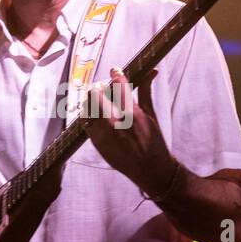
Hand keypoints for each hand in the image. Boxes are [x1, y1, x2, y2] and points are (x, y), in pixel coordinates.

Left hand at [84, 67, 174, 189]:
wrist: (150, 171)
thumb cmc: (154, 142)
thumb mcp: (152, 115)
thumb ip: (145, 91)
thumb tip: (150, 71)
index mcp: (132, 114)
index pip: (117, 84)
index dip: (115, 73)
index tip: (115, 70)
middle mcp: (115, 123)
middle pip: (96, 93)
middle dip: (101, 87)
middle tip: (107, 88)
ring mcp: (102, 134)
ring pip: (87, 106)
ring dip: (94, 101)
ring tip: (103, 103)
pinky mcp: (96, 143)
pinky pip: (86, 121)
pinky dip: (91, 115)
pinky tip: (100, 117)